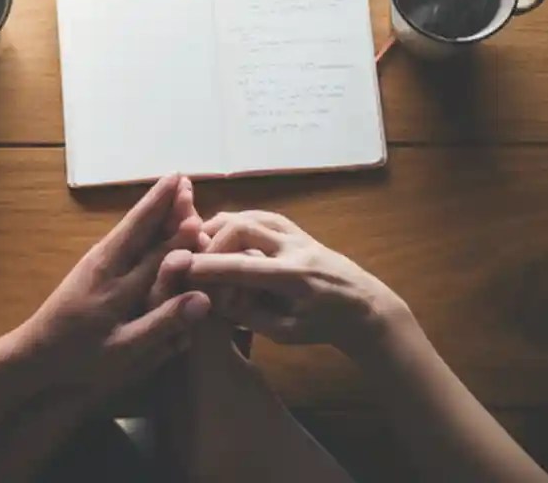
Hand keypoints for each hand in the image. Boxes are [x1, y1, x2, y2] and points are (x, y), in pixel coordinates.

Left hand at [17, 175, 211, 397]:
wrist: (34, 351)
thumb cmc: (80, 357)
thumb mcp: (123, 350)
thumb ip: (162, 324)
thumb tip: (201, 299)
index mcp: (117, 287)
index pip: (156, 256)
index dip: (178, 238)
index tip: (199, 219)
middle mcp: (106, 264)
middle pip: (139, 227)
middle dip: (162, 202)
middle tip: (182, 177)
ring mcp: (96, 260)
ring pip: (128, 225)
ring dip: (150, 203)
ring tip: (171, 183)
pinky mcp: (91, 261)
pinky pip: (121, 232)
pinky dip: (138, 217)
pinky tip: (146, 211)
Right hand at [186, 211, 411, 353]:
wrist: (365, 308)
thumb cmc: (326, 326)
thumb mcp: (286, 332)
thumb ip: (250, 315)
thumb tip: (212, 300)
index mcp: (296, 278)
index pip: (244, 267)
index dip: (210, 266)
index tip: (182, 268)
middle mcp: (297, 249)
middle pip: (244, 227)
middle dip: (213, 240)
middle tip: (194, 259)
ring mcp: (299, 236)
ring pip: (252, 215)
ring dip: (223, 226)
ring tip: (202, 244)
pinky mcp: (299, 231)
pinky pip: (263, 217)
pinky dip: (239, 222)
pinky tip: (225, 236)